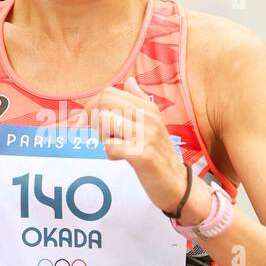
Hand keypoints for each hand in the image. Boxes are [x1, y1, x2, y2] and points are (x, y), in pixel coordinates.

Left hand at [70, 76, 211, 222]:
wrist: (178, 183)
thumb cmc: (159, 154)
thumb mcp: (153, 123)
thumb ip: (139, 101)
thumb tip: (129, 81)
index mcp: (148, 107)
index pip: (110, 92)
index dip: (92, 106)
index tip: (88, 121)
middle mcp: (148, 117)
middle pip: (105, 102)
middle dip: (93, 118)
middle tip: (100, 135)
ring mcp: (146, 135)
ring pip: (105, 121)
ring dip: (102, 135)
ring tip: (113, 144)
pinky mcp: (143, 155)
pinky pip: (110, 147)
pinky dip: (110, 154)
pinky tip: (120, 159)